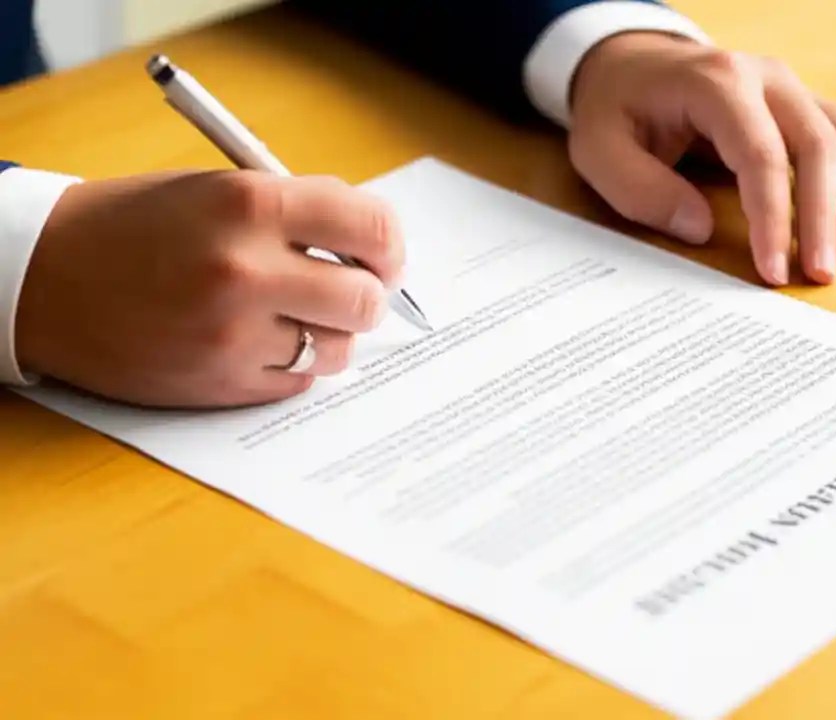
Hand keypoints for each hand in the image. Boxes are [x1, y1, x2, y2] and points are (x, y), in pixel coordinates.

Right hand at [15, 171, 402, 407]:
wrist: (43, 276)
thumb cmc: (136, 225)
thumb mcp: (218, 191)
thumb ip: (298, 213)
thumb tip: (374, 246)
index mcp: (250, 204)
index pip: (372, 227)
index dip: (389, 246)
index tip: (382, 256)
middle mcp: (246, 269)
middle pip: (366, 299)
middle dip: (366, 296)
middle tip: (347, 291)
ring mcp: (234, 333)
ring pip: (338, 348)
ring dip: (328, 334)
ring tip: (291, 315)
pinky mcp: (221, 382)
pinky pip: (298, 381)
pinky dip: (291, 363)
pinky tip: (255, 340)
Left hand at [568, 33, 835, 285]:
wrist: (631, 66)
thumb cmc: (617, 108)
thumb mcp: (599, 149)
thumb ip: (642, 190)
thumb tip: (700, 228)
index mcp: (717, 82)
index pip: (762, 153)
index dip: (773, 216)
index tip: (773, 270)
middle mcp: (768, 79)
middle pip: (821, 146)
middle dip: (826, 218)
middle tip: (821, 275)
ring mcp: (796, 91)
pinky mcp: (810, 109)